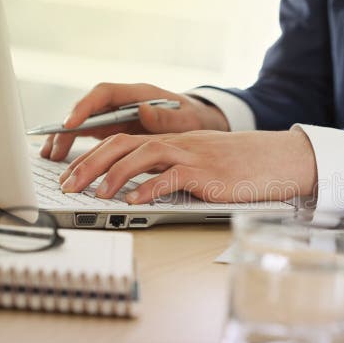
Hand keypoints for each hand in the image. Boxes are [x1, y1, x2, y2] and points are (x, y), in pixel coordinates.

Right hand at [40, 83, 229, 161]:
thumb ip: (168, 118)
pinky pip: (88, 137)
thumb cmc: (193, 118)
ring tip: (50, 157)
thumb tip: (144, 110)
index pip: (105, 93)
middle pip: (87, 111)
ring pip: (83, 125)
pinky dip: (74, 147)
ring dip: (64, 139)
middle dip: (67, 128)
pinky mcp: (113, 131)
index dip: (85, 107)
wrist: (199, 123)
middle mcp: (122, 103)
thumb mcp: (187, 119)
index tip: (71, 123)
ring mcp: (116, 117)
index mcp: (138, 94)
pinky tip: (59, 159)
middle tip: (53, 148)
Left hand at [58, 128, 316, 203]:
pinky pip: (171, 177)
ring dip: (113, 175)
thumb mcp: (199, 162)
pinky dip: (148, 189)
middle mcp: (177, 143)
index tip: (69, 174)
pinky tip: (133, 202)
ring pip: (142, 155)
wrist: (275, 160)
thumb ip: (170, 170)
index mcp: (171, 140)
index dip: (91, 156)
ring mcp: (191, 156)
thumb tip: (137, 190)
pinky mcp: (206, 173)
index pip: (121, 140)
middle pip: (122, 144)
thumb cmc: (239, 167)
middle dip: (89, 164)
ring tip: (95, 194)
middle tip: (68, 185)